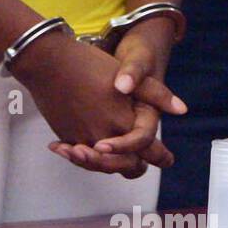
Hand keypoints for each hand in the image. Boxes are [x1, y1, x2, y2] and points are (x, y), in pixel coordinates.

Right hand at [46, 21, 186, 176]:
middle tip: (138, 158)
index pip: (151, 153)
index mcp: (126, 124)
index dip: (161, 156)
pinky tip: (83, 146)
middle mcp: (107, 138)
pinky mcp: (66, 137)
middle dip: (134, 163)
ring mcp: (84, 140)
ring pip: (104, 164)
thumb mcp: (126, 74)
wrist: (46, 61)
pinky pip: (80, 155)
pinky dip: (84, 154)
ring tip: (110, 152)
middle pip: (128, 167)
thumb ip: (155, 94)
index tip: (165, 157)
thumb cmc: (87, 64)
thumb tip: (182, 109)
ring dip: (109, 162)